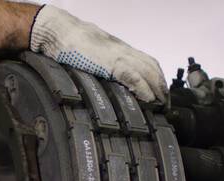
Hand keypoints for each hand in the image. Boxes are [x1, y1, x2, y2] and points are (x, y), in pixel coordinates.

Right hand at [28, 5, 167, 103]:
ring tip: (160, 105)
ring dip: (157, 89)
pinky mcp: (110, 63)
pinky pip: (133, 76)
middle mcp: (123, 51)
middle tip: (164, 104)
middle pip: (152, 67)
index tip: (159, 94)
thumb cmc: (70, 42)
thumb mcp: (92, 54)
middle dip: (161, 86)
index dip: (156, 78)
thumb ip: (102, 64)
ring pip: (148, 71)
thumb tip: (105, 80)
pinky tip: (149, 99)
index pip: (147, 62)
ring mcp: (118, 55)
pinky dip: (144, 88)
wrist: (58, 31)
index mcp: (119, 49)